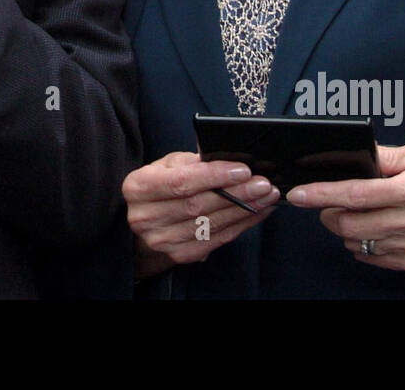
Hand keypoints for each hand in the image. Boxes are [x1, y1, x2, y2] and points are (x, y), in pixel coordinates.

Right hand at [122, 151, 278, 278]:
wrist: (148, 219)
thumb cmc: (161, 185)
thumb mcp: (169, 165)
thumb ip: (194, 160)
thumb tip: (223, 151)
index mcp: (138, 187)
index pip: (180, 182)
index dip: (213, 176)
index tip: (243, 170)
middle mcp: (145, 217)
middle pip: (198, 205)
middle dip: (236, 193)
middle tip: (263, 184)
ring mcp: (162, 240)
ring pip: (210, 224)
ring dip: (244, 211)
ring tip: (266, 196)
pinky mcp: (179, 255)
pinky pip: (216, 240)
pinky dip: (241, 225)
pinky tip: (257, 212)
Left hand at [288, 143, 404, 271]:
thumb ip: (384, 155)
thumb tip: (353, 153)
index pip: (358, 195)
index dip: (323, 194)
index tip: (300, 194)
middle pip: (351, 225)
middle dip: (327, 213)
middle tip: (326, 201)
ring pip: (357, 242)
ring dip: (343, 227)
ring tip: (351, 211)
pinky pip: (371, 255)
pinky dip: (359, 242)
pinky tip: (367, 226)